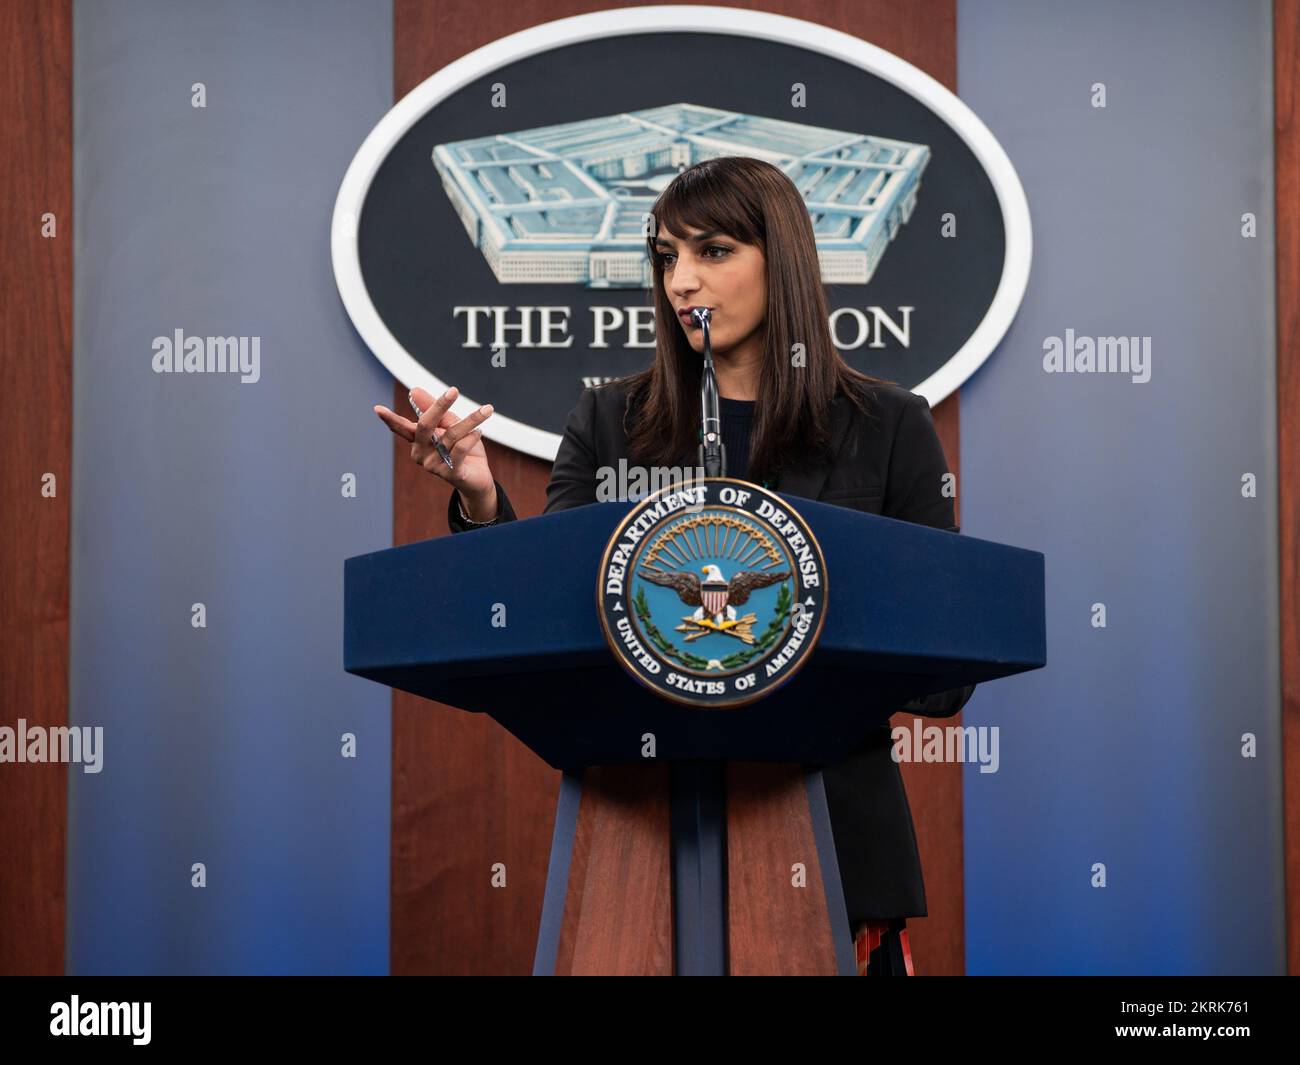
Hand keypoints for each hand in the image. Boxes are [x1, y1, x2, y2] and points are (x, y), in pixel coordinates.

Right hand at [373, 385, 497, 517]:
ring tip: (486, 410)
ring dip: (471, 420)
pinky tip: (479, 432)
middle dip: (439, 406)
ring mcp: (433, 465)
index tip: (377, 409)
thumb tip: (413, 391)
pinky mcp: (450, 473)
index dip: (390, 419)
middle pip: (425, 425)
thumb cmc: (463, 450)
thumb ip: (436, 410)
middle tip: (453, 391)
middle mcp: (421, 454)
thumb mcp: (450, 425)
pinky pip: (460, 450)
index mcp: (418, 441)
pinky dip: (471, 438)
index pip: (401, 428)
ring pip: (451, 435)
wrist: (478, 479)